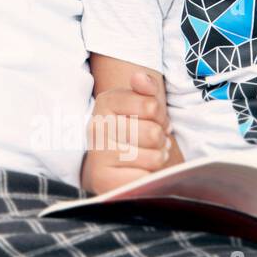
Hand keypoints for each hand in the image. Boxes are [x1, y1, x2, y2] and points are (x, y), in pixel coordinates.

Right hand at [80, 71, 180, 194]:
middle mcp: (97, 126)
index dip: (159, 116)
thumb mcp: (139, 105)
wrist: (107, 164)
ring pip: (153, 157)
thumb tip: (139, 76)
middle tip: (148, 142)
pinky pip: (144, 178)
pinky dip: (147, 177)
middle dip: (159, 140)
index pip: (150, 106)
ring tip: (144, 156)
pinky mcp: (103, 179)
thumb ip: (146, 88)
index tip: (149, 120)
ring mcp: (98, 154)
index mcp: (106, 102)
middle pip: (153, 133)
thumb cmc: (130, 131)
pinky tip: (136, 172)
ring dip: (156, 159)